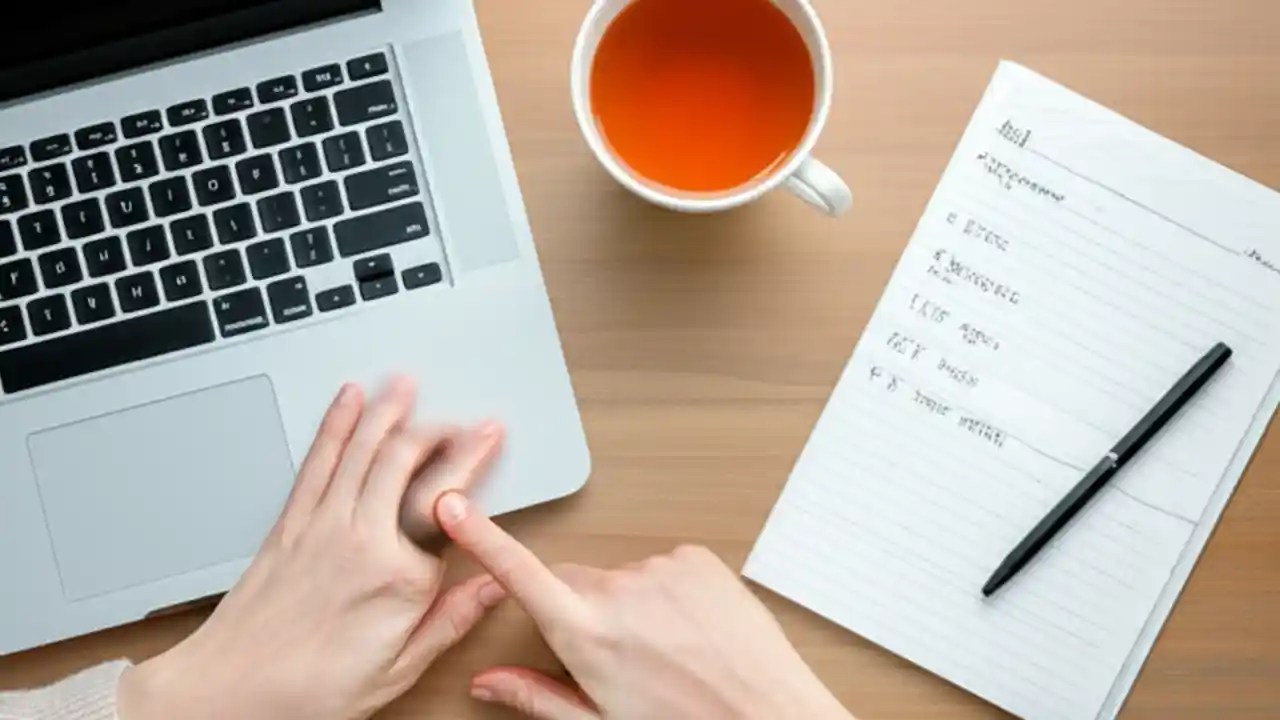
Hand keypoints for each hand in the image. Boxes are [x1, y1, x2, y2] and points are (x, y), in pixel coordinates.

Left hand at [118, 376, 508, 719]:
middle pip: (406, 460)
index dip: (474, 459)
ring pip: (362, 448)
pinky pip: (318, 459)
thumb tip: (493, 585)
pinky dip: (336, 424)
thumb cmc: (308, 690)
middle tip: (463, 417)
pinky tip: (348, 401)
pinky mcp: (290, 522)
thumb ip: (451, 620)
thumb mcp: (399, 669)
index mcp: (399, 577)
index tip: (491, 437)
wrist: (228, 690)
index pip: (449, 501)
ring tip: (408, 385)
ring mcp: (322, 523)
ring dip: (389, 410)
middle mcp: (361, 538)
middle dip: (440, 428)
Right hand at [434, 492, 853, 719]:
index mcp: (587, 635)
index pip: (520, 575)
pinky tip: (690, 629)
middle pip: (573, 581)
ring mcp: (661, 568)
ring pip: (623, 578)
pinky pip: (663, 568)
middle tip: (618, 656)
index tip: (453, 506)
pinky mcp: (696, 557)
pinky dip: (668, 592)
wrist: (771, 717)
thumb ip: (537, 697)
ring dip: (633, 604)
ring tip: (668, 649)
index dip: (482, 538)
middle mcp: (620, 592)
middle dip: (582, 610)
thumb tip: (487, 683)